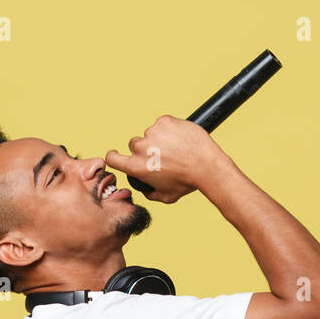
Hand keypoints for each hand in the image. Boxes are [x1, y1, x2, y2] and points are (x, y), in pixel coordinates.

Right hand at [106, 115, 229, 203]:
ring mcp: (153, 132)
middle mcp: (141, 148)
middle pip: (134, 144)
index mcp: (137, 166)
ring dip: (160, 139)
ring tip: (177, 150)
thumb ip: (150, 194)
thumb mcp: (166, 197)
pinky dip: (170, 130)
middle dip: (145, 149)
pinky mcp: (165, 121)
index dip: (113, 156)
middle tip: (163, 156)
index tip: (115, 154)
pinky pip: (163, 124)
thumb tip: (145, 189)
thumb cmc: (187, 183)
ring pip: (151, 134)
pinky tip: (181, 140)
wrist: (206, 165)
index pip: (112, 158)